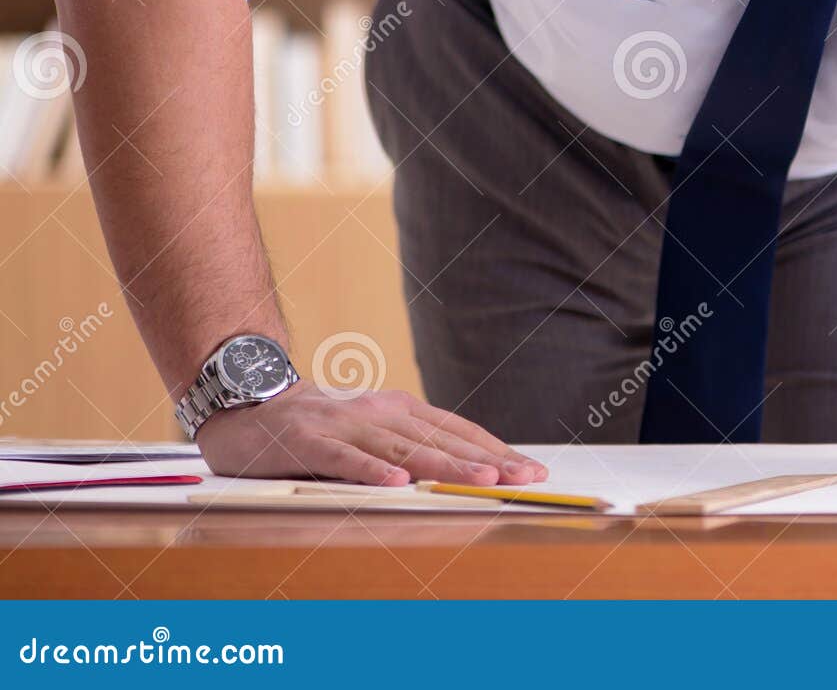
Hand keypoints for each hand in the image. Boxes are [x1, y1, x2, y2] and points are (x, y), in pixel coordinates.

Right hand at [195, 381, 547, 486]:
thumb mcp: (370, 436)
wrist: (248, 409)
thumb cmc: (317, 431)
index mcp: (400, 410)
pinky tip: (397, 484)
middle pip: (441, 439)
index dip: (495, 449)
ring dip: (445, 465)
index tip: (531, 469)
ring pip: (402, 448)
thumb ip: (409, 449)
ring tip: (482, 480)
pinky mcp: (308, 440)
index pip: (457, 430)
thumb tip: (464, 472)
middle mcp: (379, 412)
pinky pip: (344, 459)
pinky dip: (371, 471)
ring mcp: (344, 425)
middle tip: (525, 477)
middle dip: (486, 460)